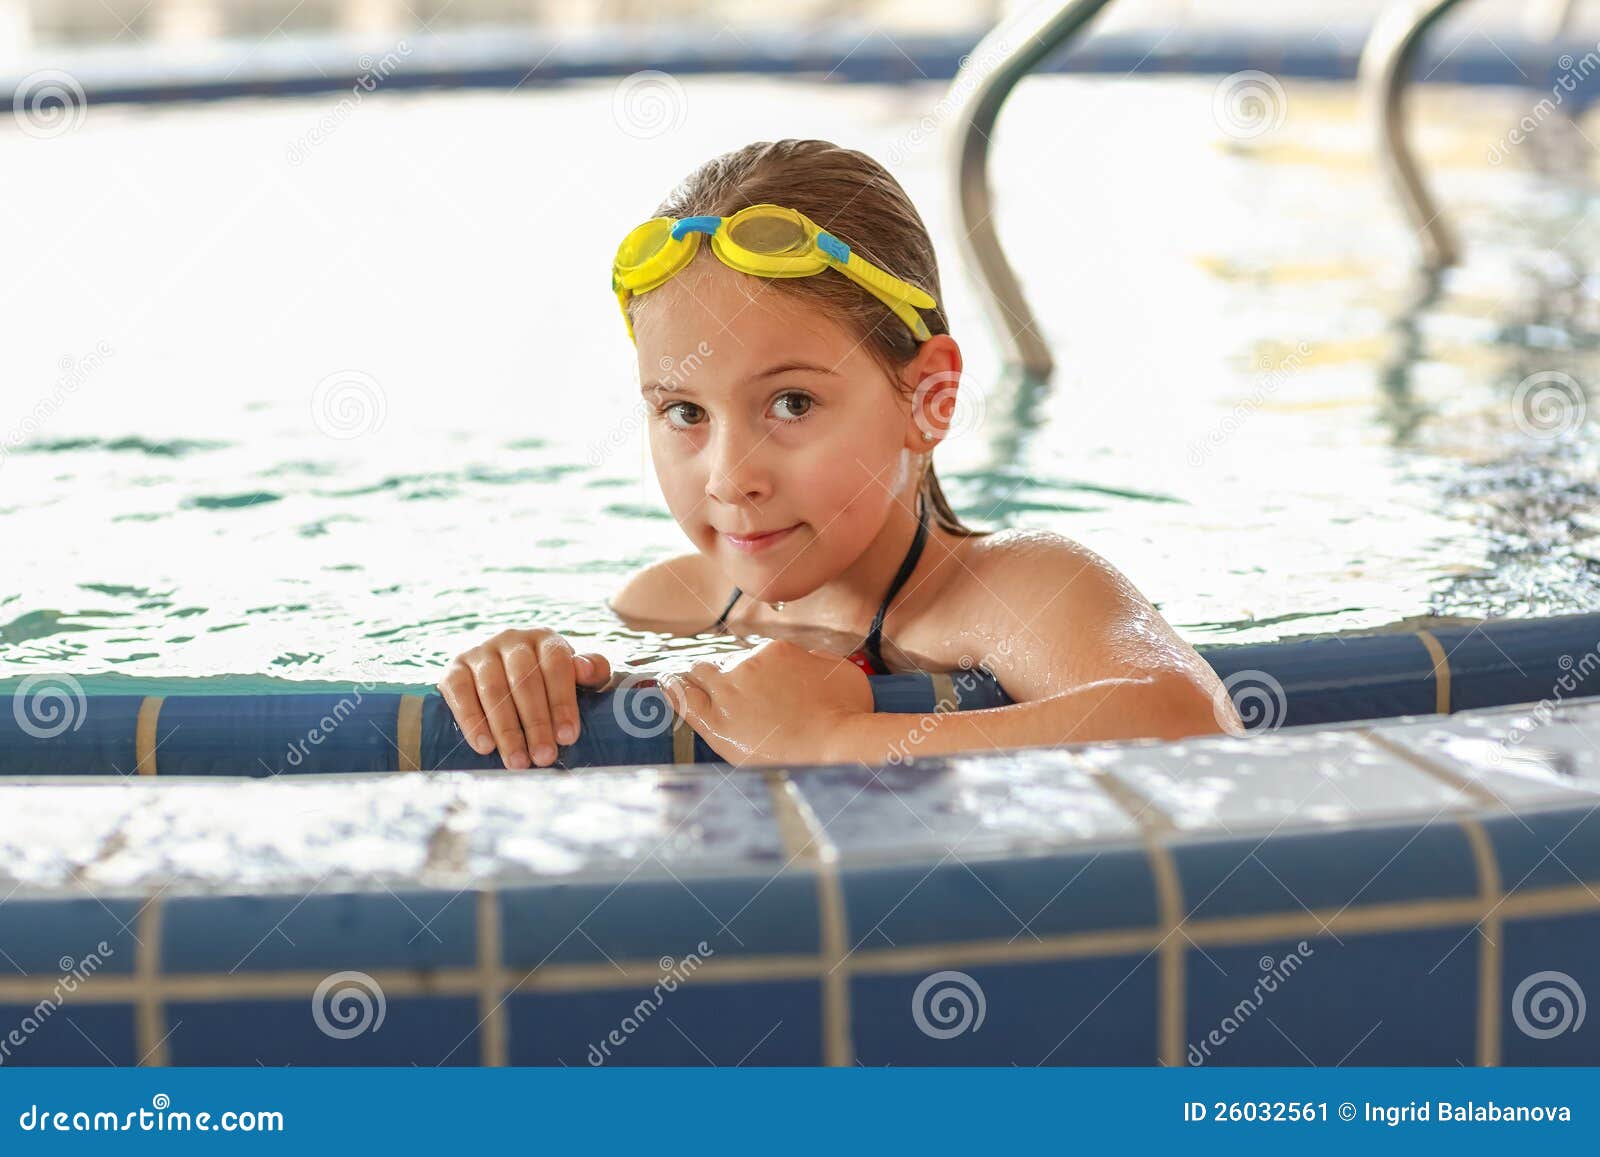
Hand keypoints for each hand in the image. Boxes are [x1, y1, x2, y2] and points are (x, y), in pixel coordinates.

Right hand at [436, 628, 612, 767]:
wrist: (502, 678)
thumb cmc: (550, 683)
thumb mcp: (577, 676)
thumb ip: (591, 670)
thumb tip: (585, 669)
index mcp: (544, 640)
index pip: (555, 664)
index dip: (562, 701)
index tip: (568, 737)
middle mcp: (511, 640)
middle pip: (524, 680)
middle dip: (536, 723)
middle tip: (544, 757)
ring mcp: (480, 653)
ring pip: (492, 689)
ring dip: (506, 729)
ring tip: (518, 761)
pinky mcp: (454, 669)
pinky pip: (459, 692)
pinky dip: (472, 720)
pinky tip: (484, 746)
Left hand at [658, 638, 874, 765]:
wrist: (838, 745)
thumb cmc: (848, 713)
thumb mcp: (841, 671)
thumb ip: (815, 661)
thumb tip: (805, 661)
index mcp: (774, 651)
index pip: (751, 656)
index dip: (751, 672)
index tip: (755, 686)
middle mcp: (747, 666)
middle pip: (722, 663)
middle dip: (723, 676)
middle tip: (730, 696)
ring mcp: (730, 694)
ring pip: (699, 675)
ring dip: (697, 680)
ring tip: (690, 687)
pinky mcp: (718, 724)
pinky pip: (683, 699)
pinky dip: (672, 690)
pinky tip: (666, 686)